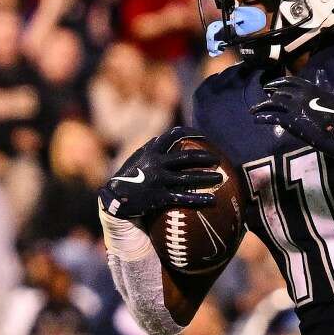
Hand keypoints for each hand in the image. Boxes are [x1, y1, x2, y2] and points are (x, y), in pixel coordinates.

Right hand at [99, 126, 223, 221]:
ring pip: (188, 177)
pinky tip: (212, 201)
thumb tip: (162, 140)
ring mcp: (158, 180)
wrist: (113, 197)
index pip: (171, 136)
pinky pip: (184, 197)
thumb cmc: (127, 178)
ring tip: (219, 177)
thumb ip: (150, 151)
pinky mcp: (159, 196)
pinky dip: (199, 199)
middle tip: (217, 158)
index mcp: (150, 151)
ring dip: (206, 177)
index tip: (202, 135)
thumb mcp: (136, 159)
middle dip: (204, 157)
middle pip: (186, 157)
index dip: (189, 133)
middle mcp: (156, 163)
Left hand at [251, 76, 333, 157]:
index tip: (270, 85)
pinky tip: (256, 120)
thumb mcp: (332, 93)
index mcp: (309, 87)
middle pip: (279, 93)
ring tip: (253, 110)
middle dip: (269, 95)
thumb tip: (320, 71)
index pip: (289, 81)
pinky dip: (263, 118)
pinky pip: (272, 118)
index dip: (277, 82)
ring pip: (273, 103)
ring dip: (261, 106)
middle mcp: (299, 95)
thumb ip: (323, 83)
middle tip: (263, 97)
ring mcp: (294, 108)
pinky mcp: (291, 122)